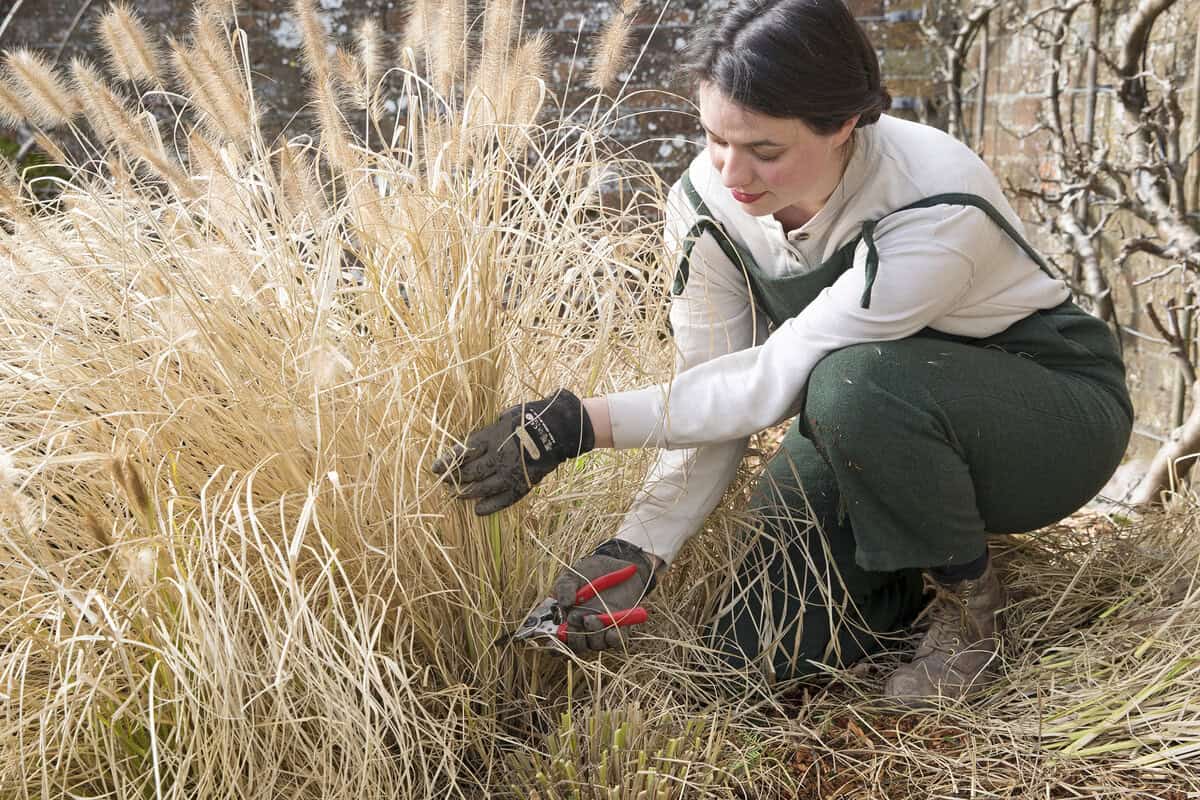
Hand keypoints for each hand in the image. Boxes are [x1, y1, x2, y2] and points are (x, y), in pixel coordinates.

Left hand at [431, 389, 593, 514]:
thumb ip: (489, 430)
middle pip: (471, 471)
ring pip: (483, 488)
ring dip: (467, 493)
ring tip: (457, 495)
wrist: (561, 429)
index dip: (448, 461)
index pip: (464, 452)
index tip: (435, 467)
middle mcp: (499, 457)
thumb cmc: (532, 416)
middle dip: (454, 477)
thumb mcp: (506, 415)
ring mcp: (511, 473)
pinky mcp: (524, 484)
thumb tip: (474, 441)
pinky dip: (490, 506)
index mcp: (493, 437)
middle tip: (443, 481)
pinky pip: (504, 499)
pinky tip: (478, 510)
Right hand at [552, 539, 660, 652]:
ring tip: (593, 618)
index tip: (553, 640)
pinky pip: (616, 642)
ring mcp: (603, 629)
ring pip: (596, 644)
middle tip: (578, 620)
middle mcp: (585, 628)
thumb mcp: (573, 575)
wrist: (618, 564)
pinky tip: (611, 631)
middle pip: (578, 645)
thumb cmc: (591, 571)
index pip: (561, 639)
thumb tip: (564, 604)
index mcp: (569, 618)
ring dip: (593, 635)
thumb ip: (564, 588)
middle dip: (576, 638)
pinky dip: (613, 639)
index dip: (555, 645)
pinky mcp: (621, 627)